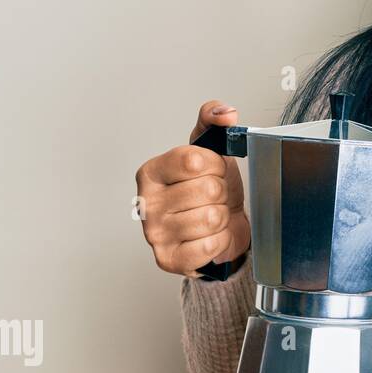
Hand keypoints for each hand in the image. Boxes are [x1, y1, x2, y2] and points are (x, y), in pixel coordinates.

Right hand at [135, 100, 250, 276]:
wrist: (218, 226)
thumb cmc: (210, 189)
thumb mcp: (211, 150)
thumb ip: (214, 121)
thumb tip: (225, 113)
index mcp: (151, 172)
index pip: (194, 160)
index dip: (215, 165)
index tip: (212, 170)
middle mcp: (146, 203)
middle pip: (208, 190)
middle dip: (222, 193)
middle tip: (214, 197)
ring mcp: (155, 234)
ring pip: (212, 218)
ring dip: (222, 217)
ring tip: (212, 216)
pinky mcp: (169, 260)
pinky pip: (211, 245)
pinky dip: (220, 240)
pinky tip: (210, 236)